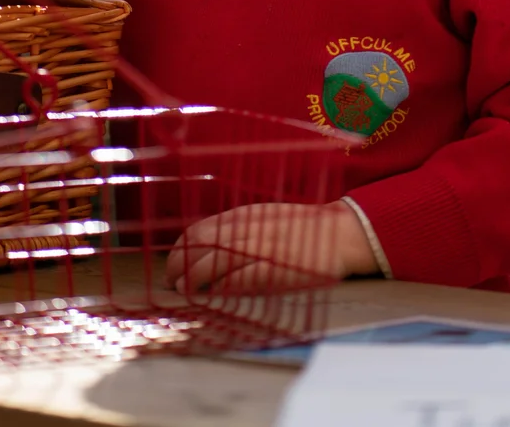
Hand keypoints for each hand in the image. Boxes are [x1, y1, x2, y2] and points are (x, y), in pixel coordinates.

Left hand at [164, 200, 377, 294]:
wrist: (338, 233)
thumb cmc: (301, 228)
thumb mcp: (265, 217)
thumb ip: (239, 227)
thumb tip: (206, 242)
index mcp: (245, 215)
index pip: (199, 229)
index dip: (180, 247)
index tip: (173, 261)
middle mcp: (248, 229)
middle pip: (201, 245)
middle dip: (179, 263)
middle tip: (171, 279)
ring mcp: (260, 248)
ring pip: (214, 262)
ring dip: (193, 277)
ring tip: (184, 288)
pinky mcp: (273, 269)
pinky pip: (239, 278)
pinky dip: (221, 287)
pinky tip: (212, 294)